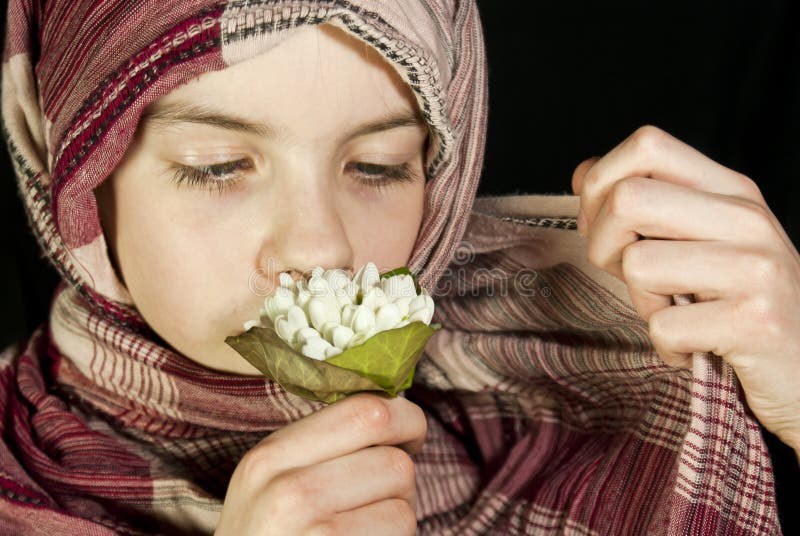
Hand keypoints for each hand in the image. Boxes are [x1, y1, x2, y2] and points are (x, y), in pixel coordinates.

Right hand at [215, 393, 425, 534]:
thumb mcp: (273, 482)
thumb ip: (322, 443)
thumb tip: (395, 408)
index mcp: (271, 455)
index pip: (367, 410)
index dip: (406, 419)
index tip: (409, 436)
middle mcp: (286, 490)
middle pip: (395, 460)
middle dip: (404, 477)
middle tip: (385, 492)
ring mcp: (311, 533)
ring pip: (404, 505)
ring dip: (398, 518)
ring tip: (362, 530)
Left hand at [571, 125, 799, 454]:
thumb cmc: (739, 303)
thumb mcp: (698, 240)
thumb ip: (646, 205)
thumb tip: (582, 172)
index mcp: (731, 190)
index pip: (648, 145)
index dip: (602, 183)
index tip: (602, 224)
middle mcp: (747, 218)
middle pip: (627, 199)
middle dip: (603, 245)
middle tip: (630, 276)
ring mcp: (756, 268)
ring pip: (639, 264)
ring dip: (641, 303)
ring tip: (676, 314)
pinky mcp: (755, 321)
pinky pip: (663, 326)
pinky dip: (666, 346)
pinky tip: (694, 347)